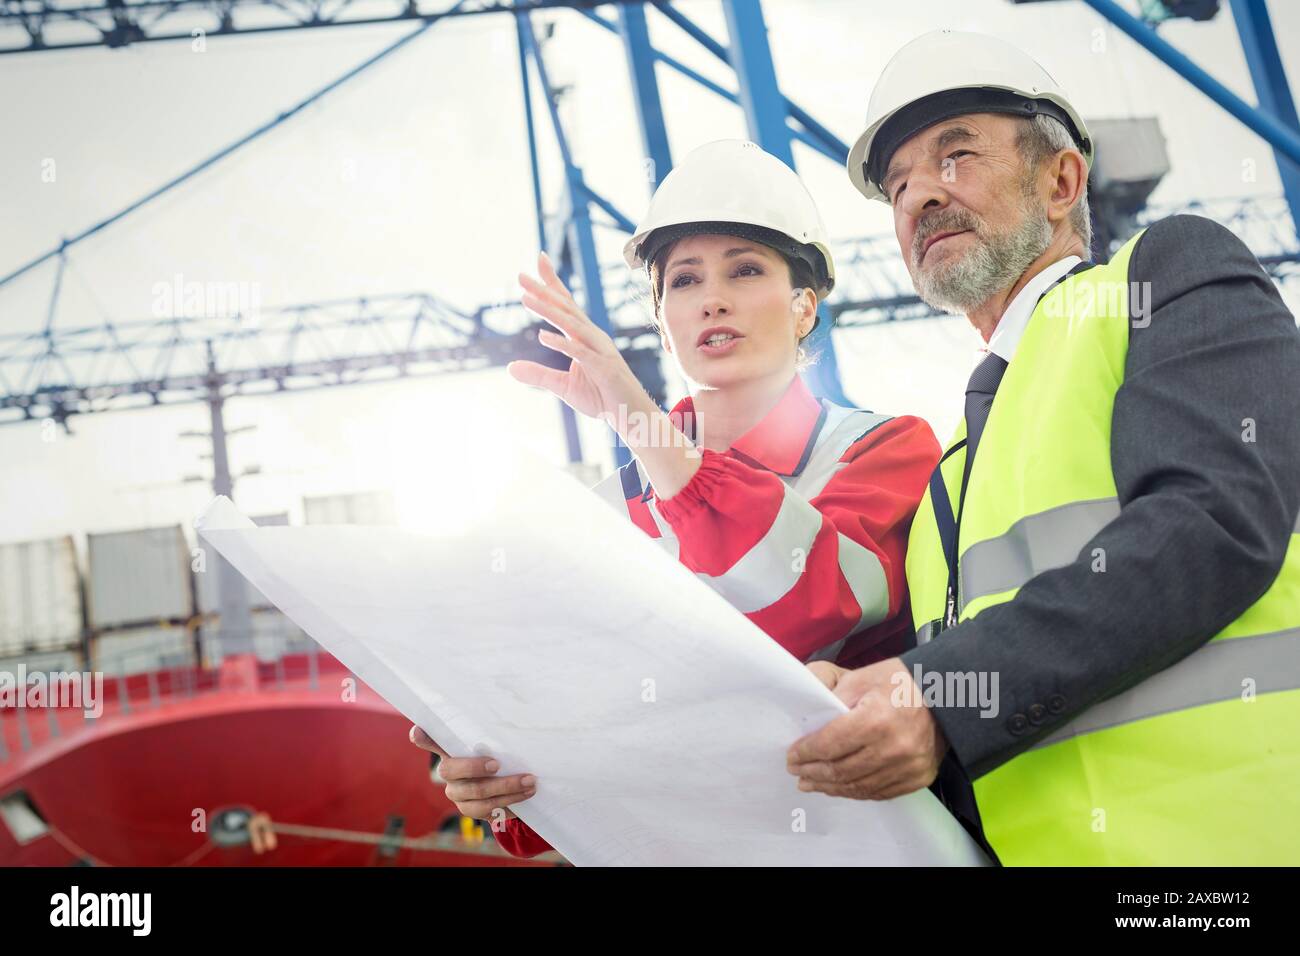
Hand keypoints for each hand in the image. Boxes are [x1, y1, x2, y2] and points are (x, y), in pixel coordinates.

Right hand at [409, 725, 536, 823]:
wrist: (510, 788)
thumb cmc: (499, 757)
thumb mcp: (495, 745)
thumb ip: (492, 735)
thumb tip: (509, 714)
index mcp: (451, 751)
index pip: (431, 741)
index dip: (423, 737)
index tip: (417, 731)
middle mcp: (449, 773)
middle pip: (453, 771)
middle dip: (475, 768)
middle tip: (498, 764)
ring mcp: (459, 794)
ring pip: (477, 794)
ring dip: (507, 787)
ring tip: (530, 782)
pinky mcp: (472, 811)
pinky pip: (489, 809)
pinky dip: (511, 801)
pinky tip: (526, 794)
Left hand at [508, 251, 647, 427]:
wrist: (631, 416)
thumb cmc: (601, 397)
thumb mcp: (563, 387)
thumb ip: (538, 375)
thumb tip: (510, 368)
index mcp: (584, 336)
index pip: (566, 304)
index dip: (551, 283)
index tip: (538, 260)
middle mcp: (593, 337)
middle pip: (566, 308)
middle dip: (543, 290)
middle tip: (520, 275)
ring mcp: (599, 350)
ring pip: (571, 325)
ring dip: (548, 310)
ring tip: (526, 298)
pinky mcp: (603, 368)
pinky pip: (579, 352)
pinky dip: (561, 344)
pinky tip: (542, 337)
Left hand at [787, 657, 947, 800]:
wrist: (945, 696)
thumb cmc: (900, 682)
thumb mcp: (861, 677)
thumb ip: (830, 695)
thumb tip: (806, 717)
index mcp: (875, 719)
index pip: (830, 744)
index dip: (806, 752)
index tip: (792, 755)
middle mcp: (893, 748)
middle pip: (840, 769)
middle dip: (812, 772)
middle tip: (796, 771)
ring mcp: (907, 767)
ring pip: (857, 786)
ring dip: (830, 786)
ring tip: (811, 783)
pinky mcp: (917, 778)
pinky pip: (878, 792)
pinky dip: (854, 791)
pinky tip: (839, 787)